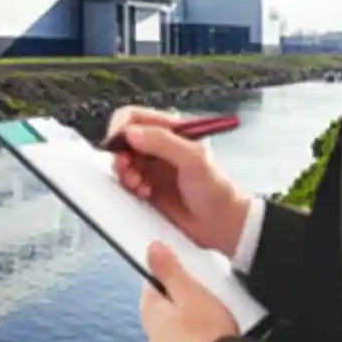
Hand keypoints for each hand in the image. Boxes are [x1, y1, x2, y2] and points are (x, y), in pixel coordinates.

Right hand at [106, 106, 249, 256]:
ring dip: (126, 173)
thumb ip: (162, 141)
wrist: (223, 225)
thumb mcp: (193, 159)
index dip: (121, 127)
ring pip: (123, 161)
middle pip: (123, 140)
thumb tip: (129, 132)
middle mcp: (159, 145)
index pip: (134, 117)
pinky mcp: (148, 187)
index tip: (118, 145)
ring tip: (140, 186)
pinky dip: (130, 187)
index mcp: (171, 129)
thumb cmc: (215, 189)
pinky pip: (127, 182)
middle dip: (122, 155)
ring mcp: (153, 167)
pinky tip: (146, 194)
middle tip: (129, 170)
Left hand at [140, 241, 239, 341]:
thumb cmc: (204, 332)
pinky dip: (198, 330)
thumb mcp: (189, 292)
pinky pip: (187, 335)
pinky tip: (212, 331)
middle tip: (205, 291)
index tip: (188, 268)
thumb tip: (151, 248)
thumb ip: (168, 270)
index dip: (169, 270)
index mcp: (149, 308)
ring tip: (212, 312)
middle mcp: (151, 329)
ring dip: (192, 313)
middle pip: (164, 300)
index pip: (151, 279)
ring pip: (177, 318)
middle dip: (182, 293)